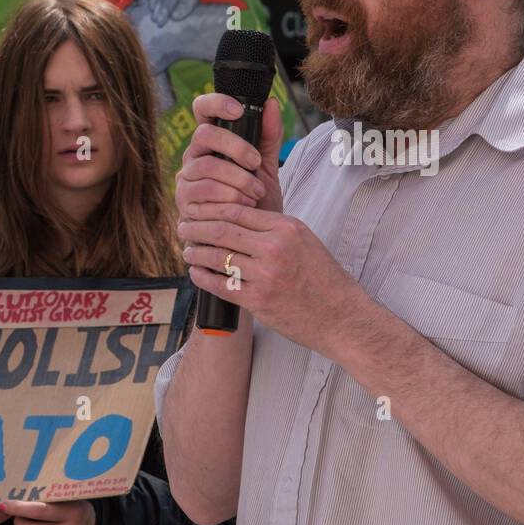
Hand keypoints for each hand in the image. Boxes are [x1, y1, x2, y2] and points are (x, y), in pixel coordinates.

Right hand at [176, 94, 283, 218]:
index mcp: (211, 143)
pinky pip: (202, 195)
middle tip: (256, 163)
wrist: (249, 245)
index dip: (216, 103)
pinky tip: (244, 209)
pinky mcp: (184, 206)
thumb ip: (269, 138)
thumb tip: (271, 103)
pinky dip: (229, 200)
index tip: (239, 110)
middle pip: (204, 135)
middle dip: (235, 147)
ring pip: (205, 166)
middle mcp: (193, 158)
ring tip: (256, 194)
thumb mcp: (267, 169)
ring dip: (236, 180)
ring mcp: (185, 181)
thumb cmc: (255, 202)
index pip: (202, 110)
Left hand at [179, 202, 367, 352]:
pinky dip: (202, 276)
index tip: (198, 209)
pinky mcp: (258, 301)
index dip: (211, 208)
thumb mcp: (304, 241)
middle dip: (196, 227)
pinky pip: (220, 285)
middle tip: (182, 226)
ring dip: (196, 252)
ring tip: (187, 249)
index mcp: (286, 228)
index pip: (238, 210)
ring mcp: (265, 275)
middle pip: (222, 230)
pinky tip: (195, 272)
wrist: (341, 315)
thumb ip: (274, 228)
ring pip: (217, 257)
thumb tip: (239, 217)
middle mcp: (274, 248)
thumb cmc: (323, 278)